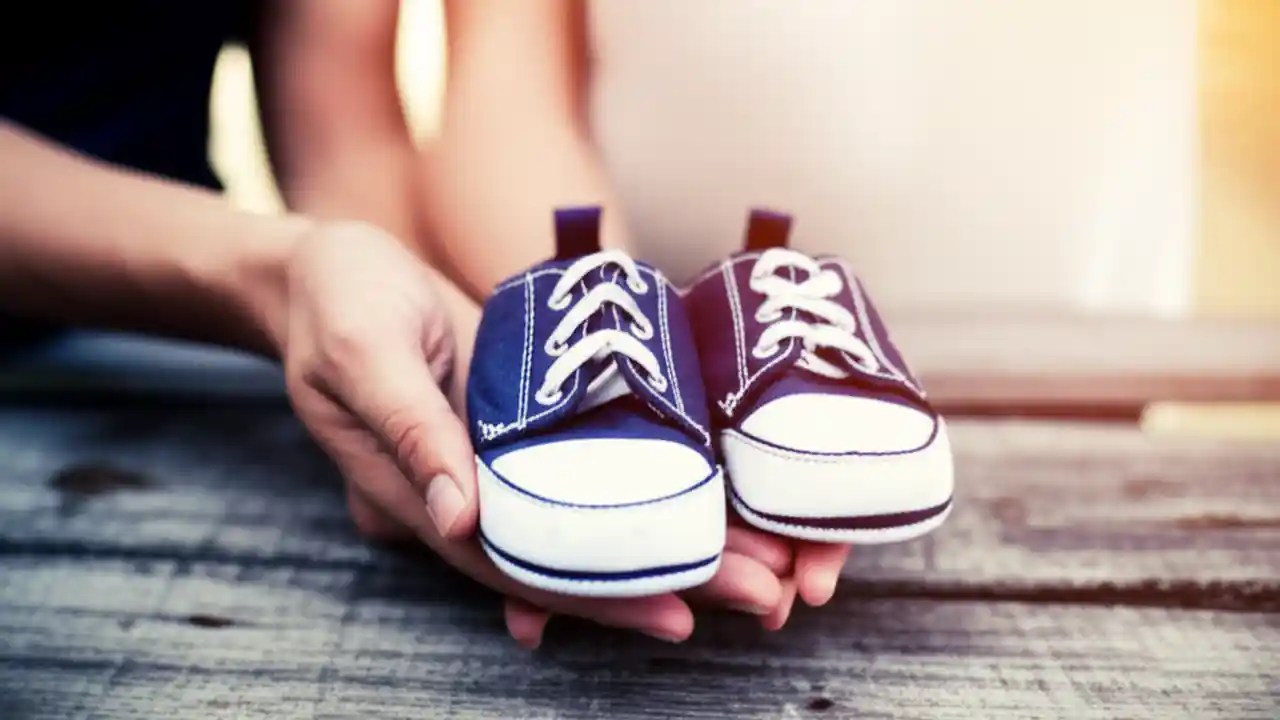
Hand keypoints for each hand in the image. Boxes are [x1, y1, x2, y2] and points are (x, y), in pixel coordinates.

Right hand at [272, 221, 790, 643]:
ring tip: (763, 559)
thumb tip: (459, 517)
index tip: (676, 617)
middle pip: (573, 555)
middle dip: (665, 580)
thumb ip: (410, 430)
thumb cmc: (338, 303)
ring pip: (594, 514)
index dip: (593, 597)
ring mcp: (505, 456)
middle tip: (763, 597)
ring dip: (672, 537)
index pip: (518, 566)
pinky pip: (592, 461)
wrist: (334, 268)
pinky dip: (645, 481)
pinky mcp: (527, 417)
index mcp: (428, 494)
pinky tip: (707, 496)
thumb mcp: (363, 355)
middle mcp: (474, 490)